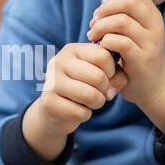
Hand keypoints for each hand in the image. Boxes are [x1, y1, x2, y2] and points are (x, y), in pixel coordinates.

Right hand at [23, 42, 128, 160]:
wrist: (55, 109)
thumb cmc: (83, 86)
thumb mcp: (101, 74)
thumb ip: (116, 74)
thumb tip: (112, 89)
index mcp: (72, 50)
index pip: (102, 55)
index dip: (111, 70)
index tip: (107, 77)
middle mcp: (59, 62)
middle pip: (97, 76)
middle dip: (105, 89)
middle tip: (101, 93)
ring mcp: (51, 82)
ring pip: (89, 95)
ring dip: (97, 103)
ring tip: (93, 102)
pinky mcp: (48, 102)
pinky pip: (79, 112)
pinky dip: (85, 115)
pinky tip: (79, 110)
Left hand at [87, 0, 164, 111]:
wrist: (154, 86)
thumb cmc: (136, 57)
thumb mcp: (134, 33)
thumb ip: (122, 17)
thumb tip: (101, 7)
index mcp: (152, 15)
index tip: (101, 13)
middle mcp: (154, 25)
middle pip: (129, 1)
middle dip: (105, 9)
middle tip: (94, 23)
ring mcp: (151, 42)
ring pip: (122, 21)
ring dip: (101, 26)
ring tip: (93, 36)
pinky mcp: (142, 59)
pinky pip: (121, 43)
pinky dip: (106, 42)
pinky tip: (101, 48)